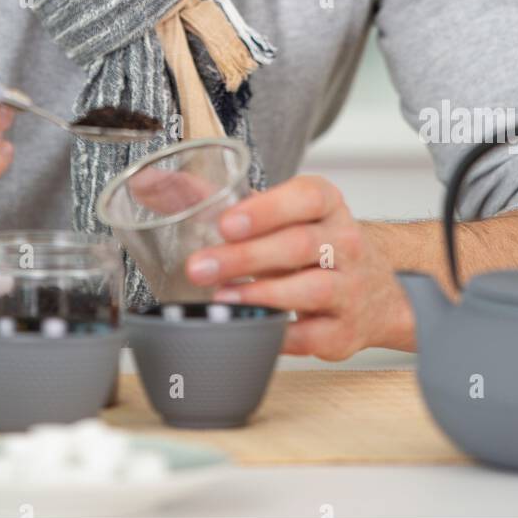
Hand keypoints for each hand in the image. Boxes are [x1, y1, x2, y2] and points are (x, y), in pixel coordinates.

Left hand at [183, 174, 414, 357]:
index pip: (305, 197)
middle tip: (198, 267)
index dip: (265, 209)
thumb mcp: (269, 212)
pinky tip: (251, 329)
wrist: (373, 291)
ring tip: (220, 299)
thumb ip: (206, 194)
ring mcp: (349, 288)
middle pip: (298, 245)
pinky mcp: (344, 332)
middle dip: (245, 258)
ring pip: (310, 289)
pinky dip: (279, 335)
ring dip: (262, 295)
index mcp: (325, 204)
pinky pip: (311, 336)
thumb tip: (144, 181)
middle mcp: (343, 242)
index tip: (226, 222)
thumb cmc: (306, 243)